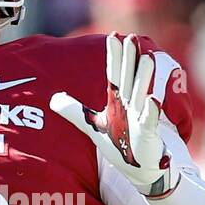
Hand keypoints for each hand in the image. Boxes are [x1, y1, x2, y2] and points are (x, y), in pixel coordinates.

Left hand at [50, 33, 178, 197]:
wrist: (136, 167)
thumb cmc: (117, 144)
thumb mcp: (91, 125)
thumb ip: (73, 110)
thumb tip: (52, 99)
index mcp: (117, 101)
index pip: (114, 74)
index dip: (114, 56)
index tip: (114, 36)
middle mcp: (130, 106)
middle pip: (129, 78)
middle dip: (130, 59)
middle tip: (132, 38)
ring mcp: (140, 119)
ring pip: (141, 94)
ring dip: (144, 78)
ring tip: (147, 59)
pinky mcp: (147, 135)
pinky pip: (149, 122)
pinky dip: (151, 112)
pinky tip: (153, 101)